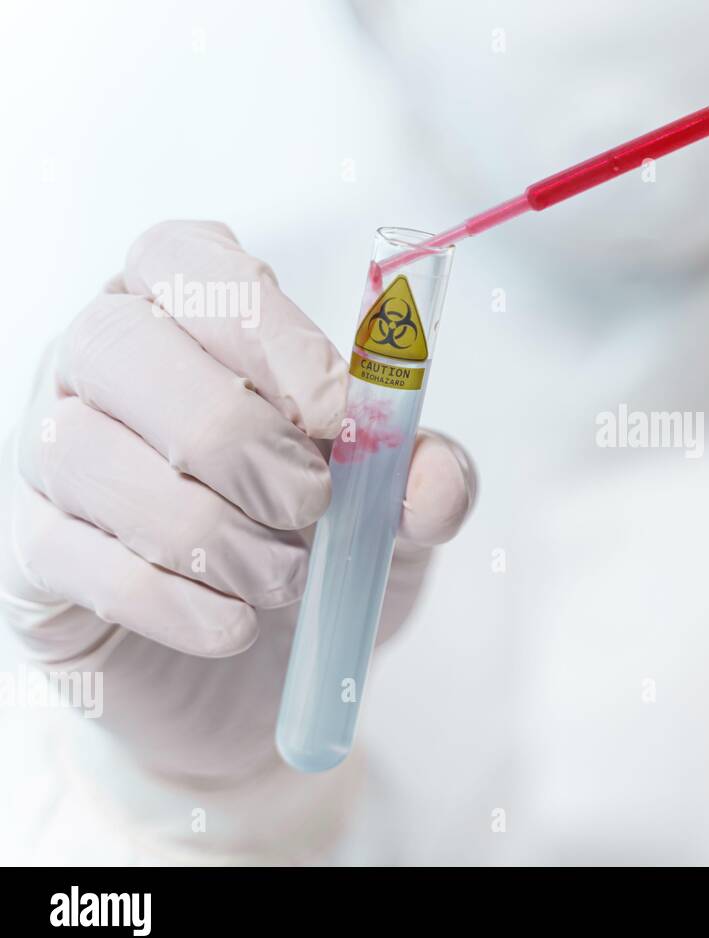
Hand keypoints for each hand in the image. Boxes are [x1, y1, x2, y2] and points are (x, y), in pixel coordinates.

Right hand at [0, 221, 474, 780]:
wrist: (260, 671)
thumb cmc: (318, 548)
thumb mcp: (392, 507)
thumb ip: (419, 476)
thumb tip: (432, 477)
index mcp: (184, 313)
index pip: (186, 261)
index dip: (266, 328)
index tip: (338, 411)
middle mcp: (96, 365)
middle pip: (123, 346)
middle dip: (240, 437)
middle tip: (312, 507)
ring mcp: (45, 454)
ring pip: (90, 454)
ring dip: (215, 532)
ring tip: (286, 578)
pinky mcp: (27, 554)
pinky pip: (76, 560)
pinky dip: (177, 602)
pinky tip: (236, 625)